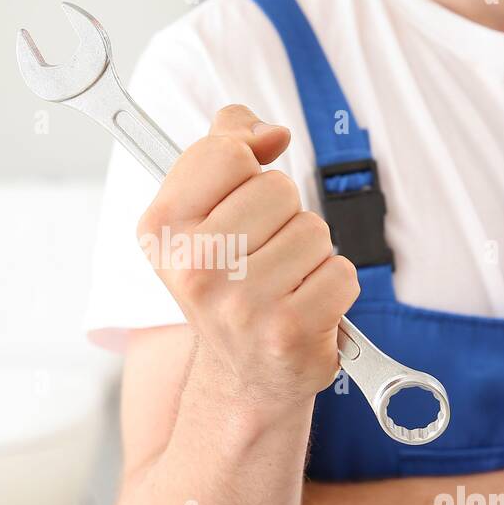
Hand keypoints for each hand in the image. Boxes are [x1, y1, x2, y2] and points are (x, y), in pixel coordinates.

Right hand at [136, 104, 358, 403]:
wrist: (244, 373)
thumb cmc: (228, 281)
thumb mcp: (203, 212)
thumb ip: (224, 148)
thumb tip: (269, 131)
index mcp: (163, 230)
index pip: (226, 151)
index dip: (248, 162)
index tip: (243, 188)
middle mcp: (193, 269)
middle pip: (276, 188)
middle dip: (283, 214)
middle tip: (262, 253)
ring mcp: (240, 305)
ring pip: (313, 230)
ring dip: (310, 254)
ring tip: (283, 283)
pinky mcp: (287, 332)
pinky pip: (340, 272)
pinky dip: (333, 287)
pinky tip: (305, 307)